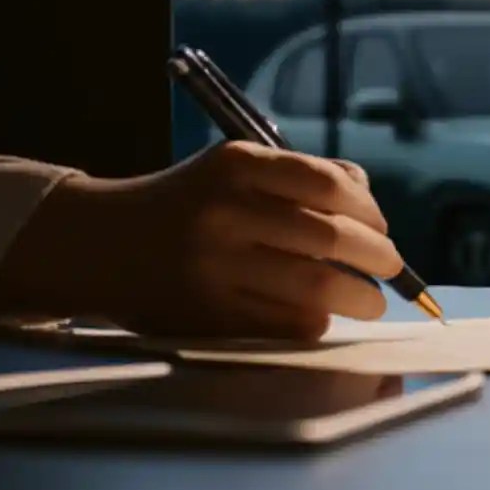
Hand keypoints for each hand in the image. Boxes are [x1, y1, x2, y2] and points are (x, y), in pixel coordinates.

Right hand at [0, 141, 397, 338]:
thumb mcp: (232, 170)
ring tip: (369, 299)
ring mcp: (214, 265)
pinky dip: (316, 321)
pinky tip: (319, 315)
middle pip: (330, 237)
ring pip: (315, 286)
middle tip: (391, 267)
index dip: (368, 209)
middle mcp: (224, 211)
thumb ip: (300, 177)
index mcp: (236, 165)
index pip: (327, 183)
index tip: (381, 226)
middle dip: (377, 256)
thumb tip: (369, 202)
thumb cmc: (188, 206)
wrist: (98, 244)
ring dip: (359, 296)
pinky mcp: (208, 314)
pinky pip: (286, 323)